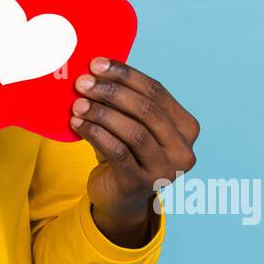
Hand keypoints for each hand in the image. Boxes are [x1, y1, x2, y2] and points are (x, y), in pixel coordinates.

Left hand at [69, 57, 199, 244]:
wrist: (120, 199)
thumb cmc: (126, 152)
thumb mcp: (132, 124)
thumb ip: (125, 100)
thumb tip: (95, 68)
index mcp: (187, 127)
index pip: (157, 92)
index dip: (125, 75)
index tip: (96, 64)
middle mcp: (182, 150)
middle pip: (147, 110)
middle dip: (111, 92)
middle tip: (83, 82)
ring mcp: (164, 170)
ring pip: (133, 131)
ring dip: (101, 113)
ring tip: (77, 103)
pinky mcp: (141, 184)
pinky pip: (118, 152)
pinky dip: (95, 133)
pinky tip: (77, 123)